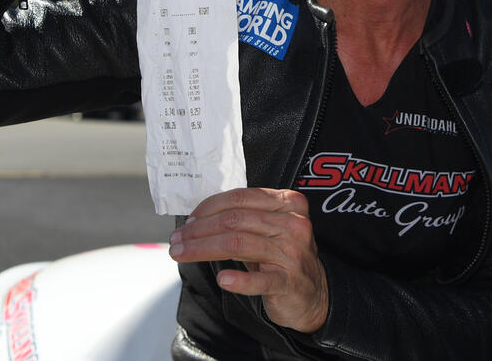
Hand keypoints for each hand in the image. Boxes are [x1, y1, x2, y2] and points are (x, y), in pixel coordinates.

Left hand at [169, 188, 328, 333]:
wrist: (314, 294)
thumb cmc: (285, 257)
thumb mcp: (271, 230)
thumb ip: (245, 218)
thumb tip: (198, 219)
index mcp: (288, 203)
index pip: (241, 198)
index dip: (209, 208)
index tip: (188, 220)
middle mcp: (293, 224)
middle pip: (236, 220)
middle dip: (199, 229)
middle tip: (177, 240)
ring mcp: (293, 253)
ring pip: (239, 244)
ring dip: (203, 249)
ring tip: (181, 254)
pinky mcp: (289, 282)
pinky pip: (260, 279)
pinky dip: (239, 279)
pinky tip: (222, 279)